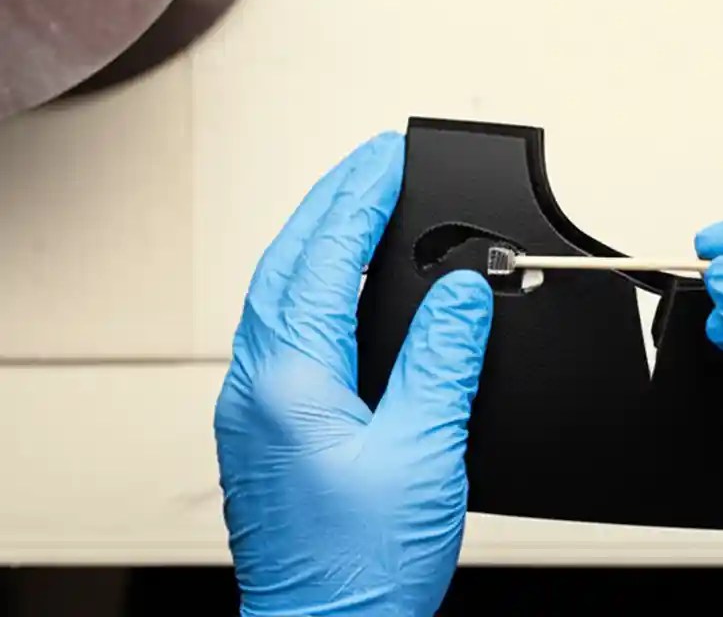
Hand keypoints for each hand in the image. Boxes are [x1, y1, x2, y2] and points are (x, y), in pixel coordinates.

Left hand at [215, 132, 493, 615]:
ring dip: (317, 243)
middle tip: (371, 165)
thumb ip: (442, 362)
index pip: (321, 261)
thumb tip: (462, 293)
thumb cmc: (361, 569)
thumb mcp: (424, 452)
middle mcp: (258, 389)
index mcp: (290, 382)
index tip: (385, 158)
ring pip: (278, 298)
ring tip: (359, 209)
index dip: (357, 201)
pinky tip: (339, 294)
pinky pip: (282, 334)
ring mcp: (255, 411)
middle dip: (330, 205)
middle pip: (285, 266)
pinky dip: (312, 291)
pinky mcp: (266, 434)